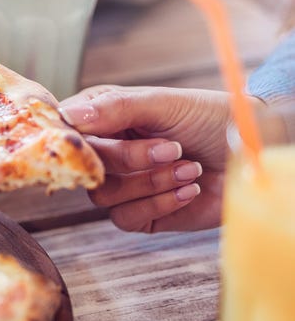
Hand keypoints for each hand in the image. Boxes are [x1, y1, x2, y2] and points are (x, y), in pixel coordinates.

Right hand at [58, 85, 239, 232]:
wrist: (253, 152)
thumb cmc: (210, 118)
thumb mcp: (164, 103)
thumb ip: (116, 107)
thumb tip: (68, 115)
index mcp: (102, 118)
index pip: (67, 132)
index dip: (78, 140)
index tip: (108, 138)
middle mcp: (106, 152)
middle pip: (86, 166)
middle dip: (131, 159)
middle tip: (172, 148)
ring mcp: (120, 185)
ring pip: (103, 196)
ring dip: (151, 182)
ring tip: (189, 167)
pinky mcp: (139, 213)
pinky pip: (125, 217)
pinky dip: (159, 203)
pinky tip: (188, 189)